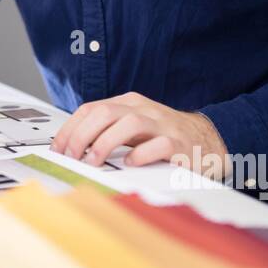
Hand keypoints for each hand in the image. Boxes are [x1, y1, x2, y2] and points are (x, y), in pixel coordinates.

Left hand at [51, 92, 228, 179]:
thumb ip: (106, 131)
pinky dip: (141, 154)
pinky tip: (129, 163)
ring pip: (130, 123)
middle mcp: (144, 110)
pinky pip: (159, 144)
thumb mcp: (132, 128)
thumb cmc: (163, 136)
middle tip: (71, 157)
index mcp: (129, 104)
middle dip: (82, 136)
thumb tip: (69, 147)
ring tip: (94, 161)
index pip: (91, 108)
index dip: (70, 129)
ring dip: (105, 143)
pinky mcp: (180, 144)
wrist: (208, 140)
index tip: (58, 148)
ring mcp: (163, 125)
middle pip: (105, 113)